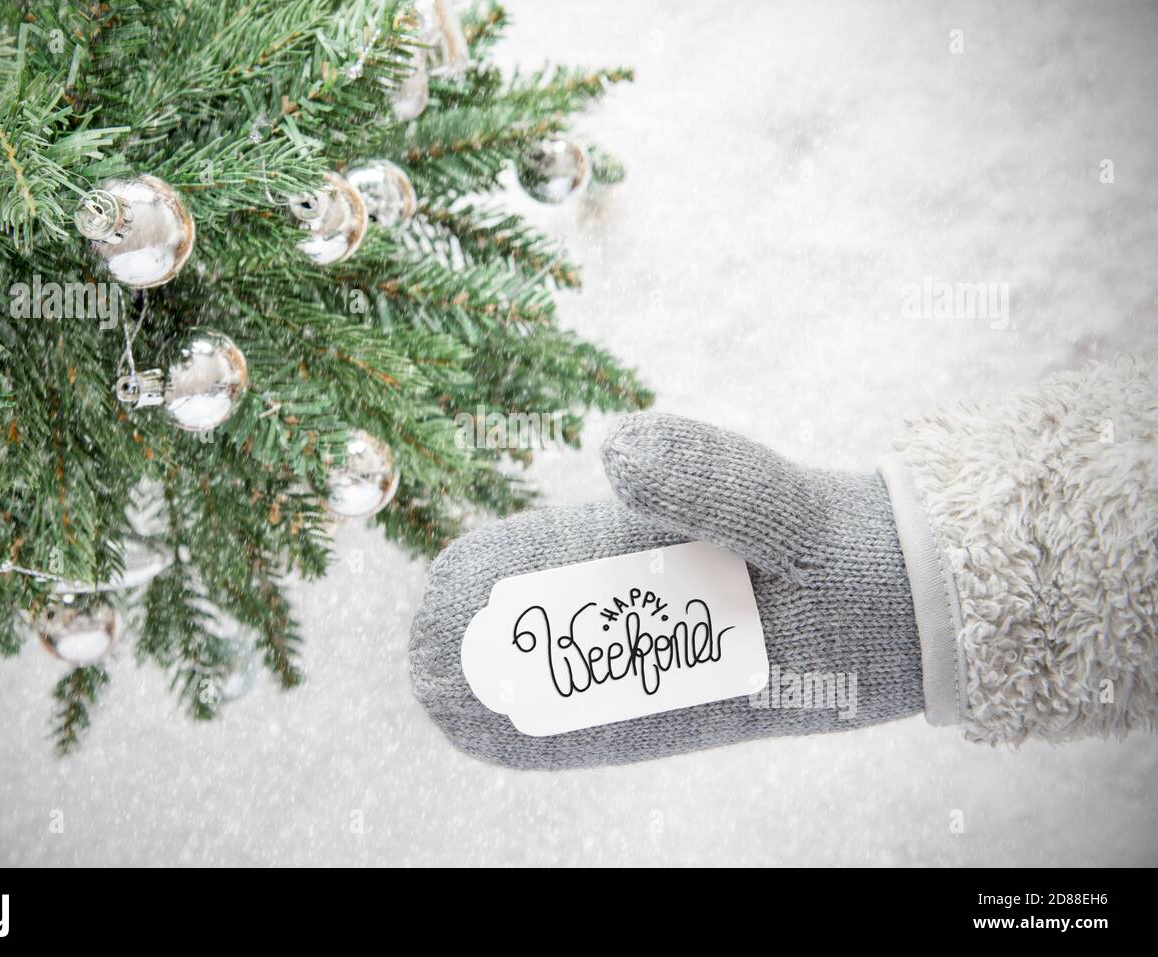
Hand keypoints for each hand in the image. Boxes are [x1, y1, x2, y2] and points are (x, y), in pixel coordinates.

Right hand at [409, 412, 925, 768]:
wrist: (915, 603)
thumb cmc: (840, 537)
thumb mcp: (765, 494)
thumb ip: (700, 472)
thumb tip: (613, 447)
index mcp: (661, 537)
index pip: (562, 555)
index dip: (506, 572)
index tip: (449, 584)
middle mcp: (659, 599)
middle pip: (559, 621)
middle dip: (496, 640)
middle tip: (427, 661)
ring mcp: (677, 657)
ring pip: (581, 676)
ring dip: (520, 691)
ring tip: (449, 704)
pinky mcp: (702, 709)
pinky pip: (624, 723)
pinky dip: (568, 732)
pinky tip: (517, 739)